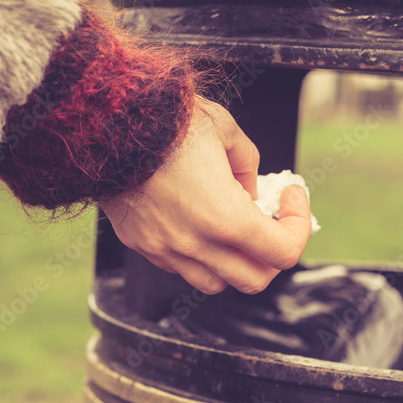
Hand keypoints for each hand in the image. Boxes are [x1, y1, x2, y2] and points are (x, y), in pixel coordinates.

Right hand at [99, 97, 311, 294]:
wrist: (103, 122)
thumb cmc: (166, 119)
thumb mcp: (224, 129)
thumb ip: (248, 166)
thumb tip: (251, 192)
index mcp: (226, 218)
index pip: (284, 253)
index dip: (299, 225)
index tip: (291, 196)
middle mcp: (196, 245)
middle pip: (254, 280)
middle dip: (270, 254)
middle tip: (270, 221)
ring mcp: (166, 250)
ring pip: (216, 283)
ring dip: (234, 261)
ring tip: (233, 228)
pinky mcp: (142, 245)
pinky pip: (181, 267)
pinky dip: (200, 254)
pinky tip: (197, 221)